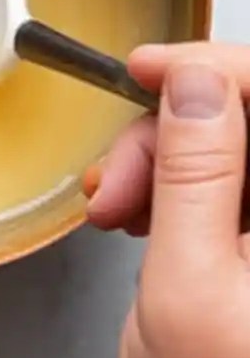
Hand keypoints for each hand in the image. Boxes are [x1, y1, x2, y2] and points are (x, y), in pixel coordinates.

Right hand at [83, 42, 249, 357]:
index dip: (216, 70)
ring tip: (119, 208)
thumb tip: (197, 84)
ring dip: (168, 165)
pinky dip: (180, 190)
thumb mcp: (187, 287)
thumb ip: (196, 176)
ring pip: (239, 153)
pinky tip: (145, 214)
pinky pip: (234, 188)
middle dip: (175, 133)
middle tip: (120, 177)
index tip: (150, 70)